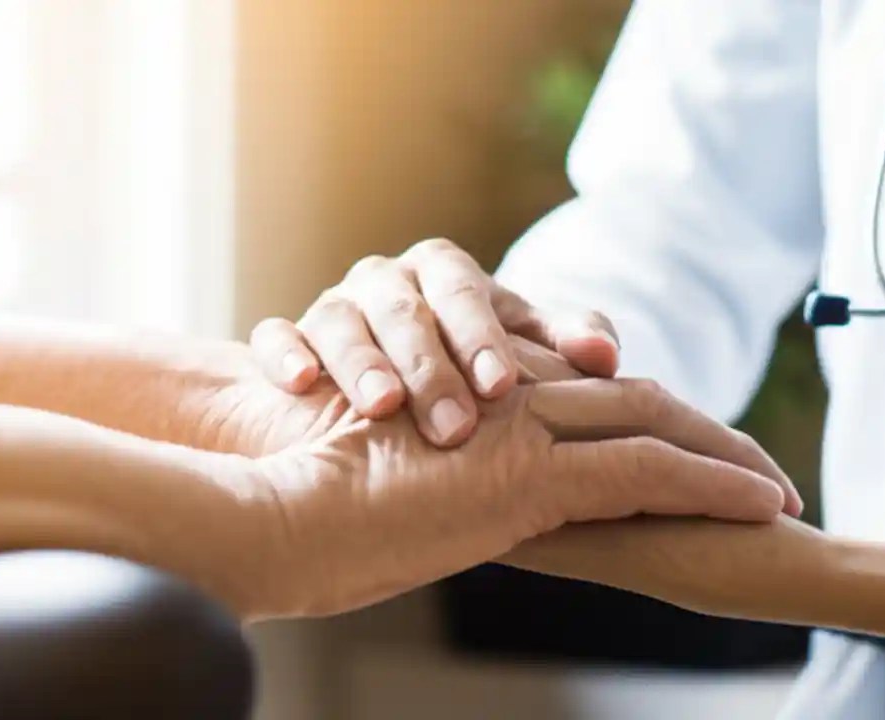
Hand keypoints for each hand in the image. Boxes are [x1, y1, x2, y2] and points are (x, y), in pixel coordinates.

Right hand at [223, 349, 795, 617]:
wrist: (278, 522)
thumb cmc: (322, 513)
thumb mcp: (403, 487)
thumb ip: (455, 478)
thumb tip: (479, 508)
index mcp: (484, 403)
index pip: (593, 398)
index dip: (658, 422)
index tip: (707, 455)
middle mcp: (508, 402)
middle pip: (637, 398)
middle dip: (712, 434)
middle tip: (770, 472)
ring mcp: (519, 433)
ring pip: (653, 423)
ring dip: (727, 457)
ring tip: (781, 490)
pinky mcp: (524, 477)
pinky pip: (646, 472)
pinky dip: (712, 486)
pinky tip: (762, 506)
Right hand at [248, 238, 619, 446]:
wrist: (378, 394)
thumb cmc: (467, 370)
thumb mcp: (514, 351)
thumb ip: (562, 344)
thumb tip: (608, 359)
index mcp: (444, 273)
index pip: (463, 291)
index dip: (480, 336)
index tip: (500, 387)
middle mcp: (387, 282)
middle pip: (403, 309)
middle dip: (427, 364)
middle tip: (452, 425)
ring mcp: (332, 306)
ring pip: (340, 320)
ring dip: (361, 362)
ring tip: (380, 408)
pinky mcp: (286, 337)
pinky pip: (276, 336)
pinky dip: (286, 354)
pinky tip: (301, 384)